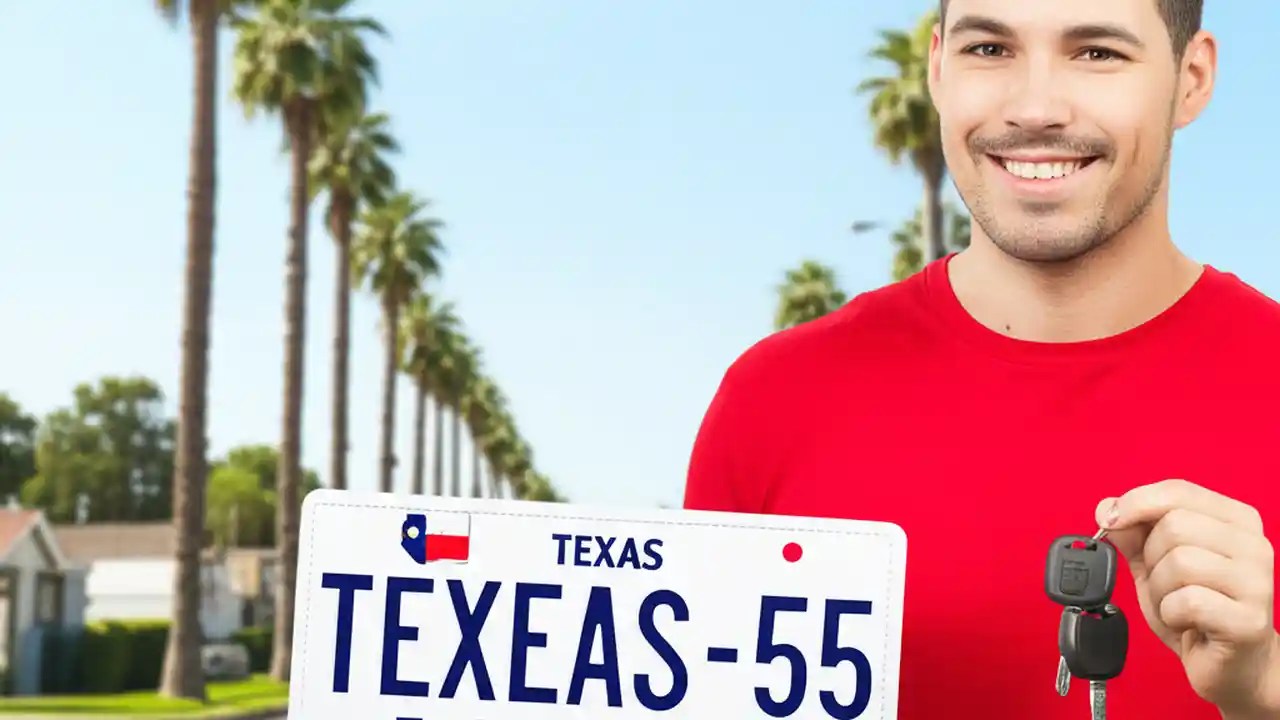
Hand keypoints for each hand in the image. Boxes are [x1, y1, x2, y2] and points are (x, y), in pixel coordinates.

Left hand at [1097, 479, 1279, 718]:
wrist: (1233, 665)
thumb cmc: (1196, 610)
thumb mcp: (1155, 563)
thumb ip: (1133, 533)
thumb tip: (1107, 507)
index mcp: (1236, 520)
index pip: (1179, 490)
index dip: (1136, 502)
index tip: (1109, 520)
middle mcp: (1254, 545)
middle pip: (1174, 526)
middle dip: (1151, 558)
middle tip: (1164, 583)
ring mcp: (1257, 582)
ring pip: (1179, 562)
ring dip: (1159, 590)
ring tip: (1176, 606)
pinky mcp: (1248, 620)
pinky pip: (1186, 601)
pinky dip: (1170, 614)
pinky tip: (1185, 623)